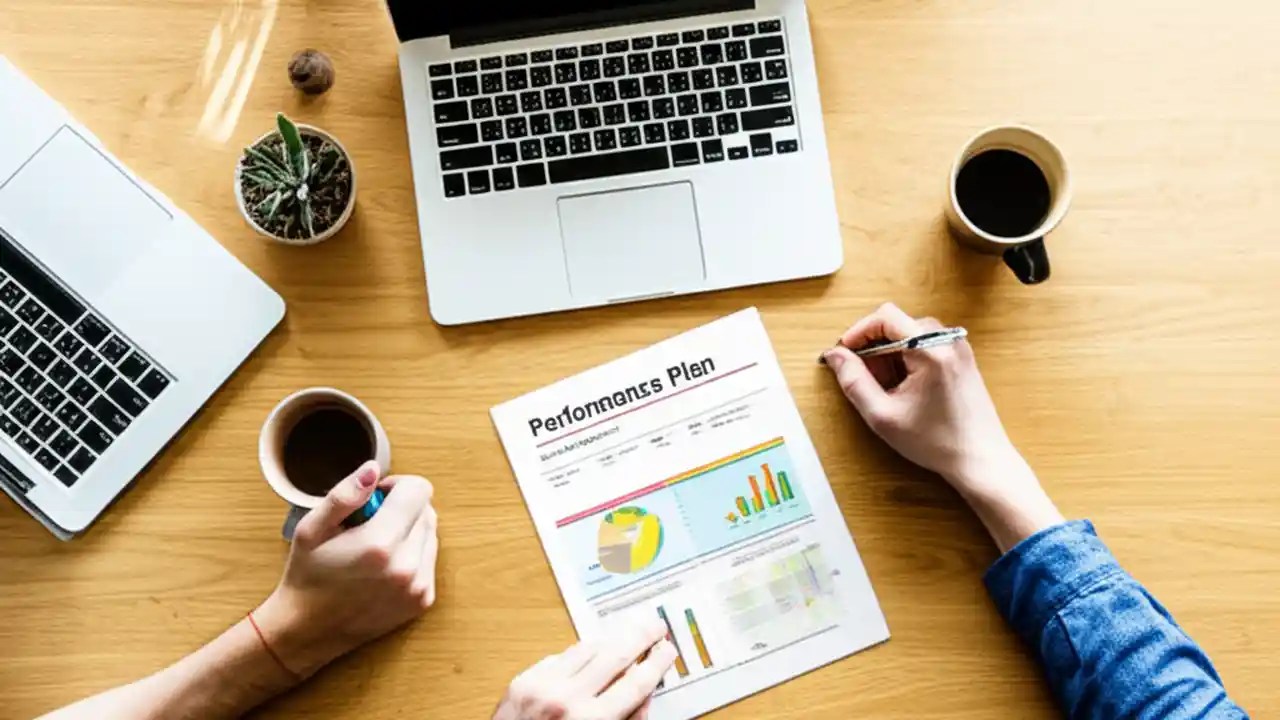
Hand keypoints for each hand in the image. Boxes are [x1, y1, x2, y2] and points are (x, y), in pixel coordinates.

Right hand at [252, 460, 438, 677]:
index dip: (396, 486)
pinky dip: (412, 555)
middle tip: (368, 525)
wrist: (309, 632)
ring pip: (431, 534)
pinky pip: (429, 559)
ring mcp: (418, 586)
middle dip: (402, 508)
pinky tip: (383, 567)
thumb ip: (345, 494)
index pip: (419, 490)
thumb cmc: (308, 577)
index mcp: (380, 544)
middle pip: (427, 510)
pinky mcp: (423, 600)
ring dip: (409, 531)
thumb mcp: (312, 529)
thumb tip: (374, 469)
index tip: (375, 497)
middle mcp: (406, 567)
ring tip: (374, 548)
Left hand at [493, 620, 676, 719]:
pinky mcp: (522, 681)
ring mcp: (542, 687)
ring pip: (586, 649)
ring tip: (626, 634)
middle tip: (655, 625)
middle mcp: (567, 700)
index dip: (657, 663)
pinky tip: (588, 653)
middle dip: (640, 636)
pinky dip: (576, 655)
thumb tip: (644, 695)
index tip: (668, 650)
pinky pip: (557, 658)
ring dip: (609, 640)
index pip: (636, 684)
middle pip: (615, 655)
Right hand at [821, 303, 1063, 550]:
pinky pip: (926, 343)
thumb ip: (853, 381)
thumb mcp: (882, 416)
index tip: (844, 353)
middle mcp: (948, 340)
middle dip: (874, 347)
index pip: (886, 316)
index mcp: (931, 350)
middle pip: (897, 323)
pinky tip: (904, 388)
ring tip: (887, 388)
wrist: (980, 459)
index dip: (858, 331)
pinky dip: (907, 358)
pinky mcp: (962, 357)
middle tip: (866, 379)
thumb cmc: (936, 442)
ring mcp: (958, 347)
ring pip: (910, 333)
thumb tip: (835, 356)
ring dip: (890, 354)